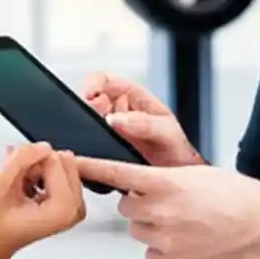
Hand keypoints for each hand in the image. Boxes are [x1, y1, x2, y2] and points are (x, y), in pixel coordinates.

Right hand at [0, 143, 86, 258]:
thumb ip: (19, 161)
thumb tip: (42, 146)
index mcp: (62, 210)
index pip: (54, 160)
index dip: (30, 163)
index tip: (17, 181)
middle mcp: (75, 209)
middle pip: (63, 159)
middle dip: (38, 165)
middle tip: (21, 185)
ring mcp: (76, 206)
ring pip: (63, 163)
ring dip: (40, 169)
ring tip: (24, 189)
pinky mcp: (74, 202)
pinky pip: (64, 171)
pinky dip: (45, 174)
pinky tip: (31, 189)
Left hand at [74, 157, 259, 258]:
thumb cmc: (244, 200)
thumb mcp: (203, 175)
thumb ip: (170, 178)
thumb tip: (150, 182)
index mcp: (168, 182)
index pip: (117, 172)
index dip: (92, 167)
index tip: (72, 162)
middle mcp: (162, 211)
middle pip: (127, 205)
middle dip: (141, 202)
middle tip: (167, 203)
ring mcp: (166, 240)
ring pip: (139, 231)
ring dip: (154, 226)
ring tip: (186, 223)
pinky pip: (152, 256)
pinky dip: (164, 250)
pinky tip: (188, 242)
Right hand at [81, 72, 202, 166]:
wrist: (176, 179)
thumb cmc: (175, 150)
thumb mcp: (167, 132)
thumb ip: (145, 123)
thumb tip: (116, 119)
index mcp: (131, 96)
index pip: (103, 79)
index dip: (93, 84)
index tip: (90, 97)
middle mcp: (114, 112)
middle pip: (87, 101)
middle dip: (86, 111)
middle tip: (94, 123)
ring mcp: (106, 133)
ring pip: (83, 125)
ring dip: (83, 132)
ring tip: (94, 142)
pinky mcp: (100, 154)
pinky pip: (85, 148)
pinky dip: (84, 153)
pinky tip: (93, 159)